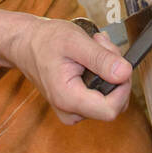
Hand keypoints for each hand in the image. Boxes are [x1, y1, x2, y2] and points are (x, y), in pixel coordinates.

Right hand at [6, 17, 131, 123]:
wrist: (26, 43)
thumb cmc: (46, 40)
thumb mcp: (75, 42)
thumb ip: (101, 59)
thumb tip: (125, 73)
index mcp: (68, 99)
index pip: (111, 110)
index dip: (122, 88)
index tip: (118, 63)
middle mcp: (70, 111)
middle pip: (112, 103)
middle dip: (115, 73)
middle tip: (103, 46)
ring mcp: (73, 110)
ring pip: (109, 98)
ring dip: (109, 71)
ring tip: (95, 47)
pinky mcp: (76, 105)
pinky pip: (101, 95)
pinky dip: (102, 75)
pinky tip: (92, 57)